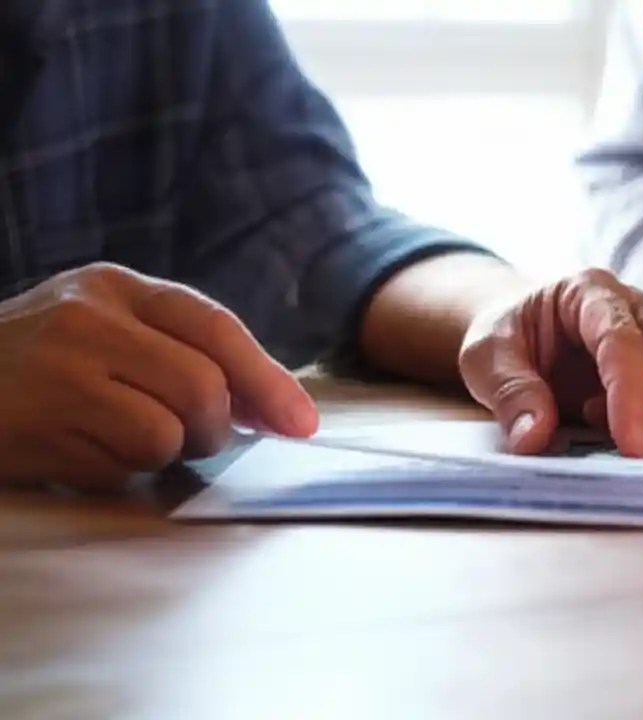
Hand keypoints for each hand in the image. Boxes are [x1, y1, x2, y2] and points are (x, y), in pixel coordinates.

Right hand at [0, 263, 316, 487]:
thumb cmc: (40, 361)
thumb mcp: (107, 327)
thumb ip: (183, 351)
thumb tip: (272, 408)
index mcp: (116, 286)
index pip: (215, 328)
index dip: (268, 380)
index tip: (301, 424)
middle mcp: (87, 320)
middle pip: (202, 389)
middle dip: (213, 429)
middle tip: (192, 437)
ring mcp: (57, 374)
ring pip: (166, 435)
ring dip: (164, 454)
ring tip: (122, 437)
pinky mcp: (34, 429)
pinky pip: (120, 468)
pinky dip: (118, 472)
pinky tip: (81, 450)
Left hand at [458, 268, 642, 455]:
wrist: (516, 334)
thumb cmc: (506, 336)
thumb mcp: (484, 356)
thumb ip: (509, 391)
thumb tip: (535, 438)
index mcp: (590, 292)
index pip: (624, 338)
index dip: (631, 391)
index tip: (628, 441)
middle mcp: (635, 310)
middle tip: (641, 446)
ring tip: (623, 443)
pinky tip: (624, 440)